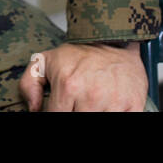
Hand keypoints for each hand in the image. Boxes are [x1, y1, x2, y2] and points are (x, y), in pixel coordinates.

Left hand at [18, 41, 148, 111]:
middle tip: (76, 104)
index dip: (57, 114)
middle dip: (75, 113)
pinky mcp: (134, 105)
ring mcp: (114, 102)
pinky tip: (107, 108)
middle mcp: (91, 96)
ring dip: (94, 115)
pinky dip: (113, 116)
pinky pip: (123, 121)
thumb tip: (33, 109)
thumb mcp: (46, 61)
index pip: (56, 118)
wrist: (115, 40)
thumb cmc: (80, 53)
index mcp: (68, 86)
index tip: (62, 108)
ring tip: (92, 105)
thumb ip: (29, 83)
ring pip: (99, 123)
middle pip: (77, 121)